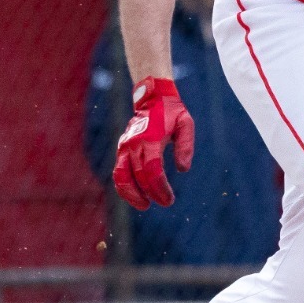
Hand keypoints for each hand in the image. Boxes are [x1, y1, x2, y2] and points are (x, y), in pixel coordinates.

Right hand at [112, 77, 194, 209]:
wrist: (152, 97)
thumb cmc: (172, 112)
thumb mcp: (185, 124)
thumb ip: (186, 146)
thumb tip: (183, 169)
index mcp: (150, 139)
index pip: (152, 170)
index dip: (160, 188)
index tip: (169, 199)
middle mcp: (133, 144)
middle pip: (138, 176)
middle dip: (151, 193)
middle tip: (166, 202)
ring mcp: (124, 147)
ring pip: (121, 177)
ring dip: (131, 194)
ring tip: (144, 205)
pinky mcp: (121, 150)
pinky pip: (118, 172)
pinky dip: (124, 187)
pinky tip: (136, 196)